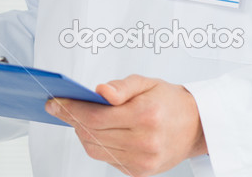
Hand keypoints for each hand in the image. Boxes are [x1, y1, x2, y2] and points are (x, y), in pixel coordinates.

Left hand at [46, 75, 208, 176]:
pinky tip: (99, 131)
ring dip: (82, 132)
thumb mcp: (146, 83)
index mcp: (145, 116)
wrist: (197, 126)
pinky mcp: (140, 172)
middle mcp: (145, 142)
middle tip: (62, 107)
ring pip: (95, 148)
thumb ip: (121, 86)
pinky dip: (97, 144)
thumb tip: (100, 92)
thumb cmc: (169, 101)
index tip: (53, 103)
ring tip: (81, 118)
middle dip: (72, 119)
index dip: (69, 109)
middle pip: (92, 133)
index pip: (95, 117)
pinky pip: (107, 158)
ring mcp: (143, 160)